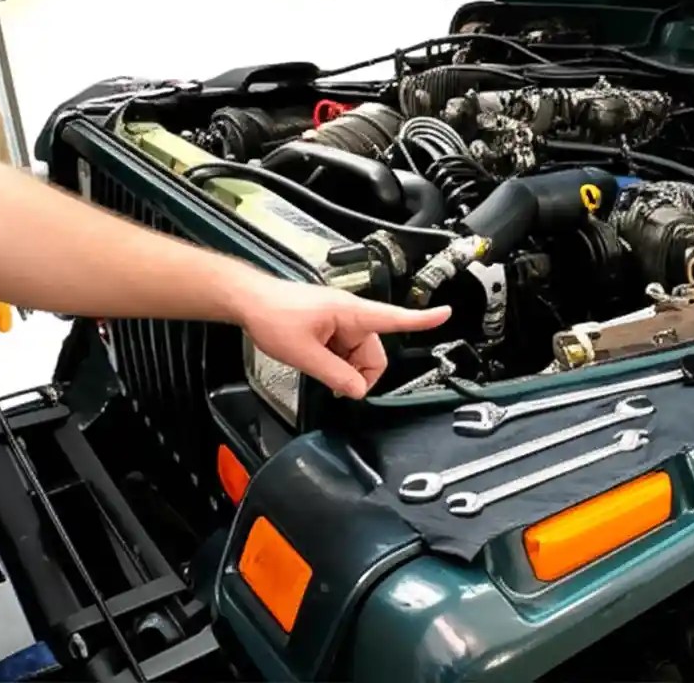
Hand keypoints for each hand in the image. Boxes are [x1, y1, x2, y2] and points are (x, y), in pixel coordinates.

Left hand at [235, 277, 450, 398]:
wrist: (248, 301)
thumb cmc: (273, 315)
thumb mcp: (304, 353)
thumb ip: (334, 375)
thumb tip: (358, 391)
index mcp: (351, 313)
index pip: (394, 318)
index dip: (422, 319)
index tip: (445, 315)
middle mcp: (350, 315)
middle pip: (374, 352)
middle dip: (361, 372)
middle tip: (338, 385)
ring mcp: (340, 321)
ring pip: (358, 354)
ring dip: (345, 368)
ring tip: (318, 366)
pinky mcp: (329, 326)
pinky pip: (345, 350)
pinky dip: (336, 361)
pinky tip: (317, 361)